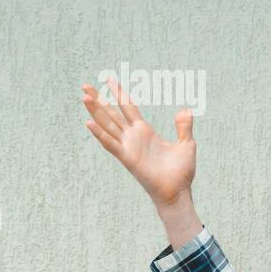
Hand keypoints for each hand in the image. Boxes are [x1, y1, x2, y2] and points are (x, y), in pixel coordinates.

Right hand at [81, 78, 201, 248]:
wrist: (178, 192)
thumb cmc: (181, 172)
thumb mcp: (186, 144)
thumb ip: (184, 127)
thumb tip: (186, 109)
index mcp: (145, 132)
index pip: (128, 108)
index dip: (119, 93)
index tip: (109, 79)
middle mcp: (133, 137)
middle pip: (112, 114)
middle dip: (99, 99)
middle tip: (84, 86)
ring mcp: (128, 147)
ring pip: (107, 125)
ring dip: (95, 111)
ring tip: (84, 96)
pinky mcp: (127, 159)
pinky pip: (110, 144)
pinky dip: (99, 134)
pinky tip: (88, 122)